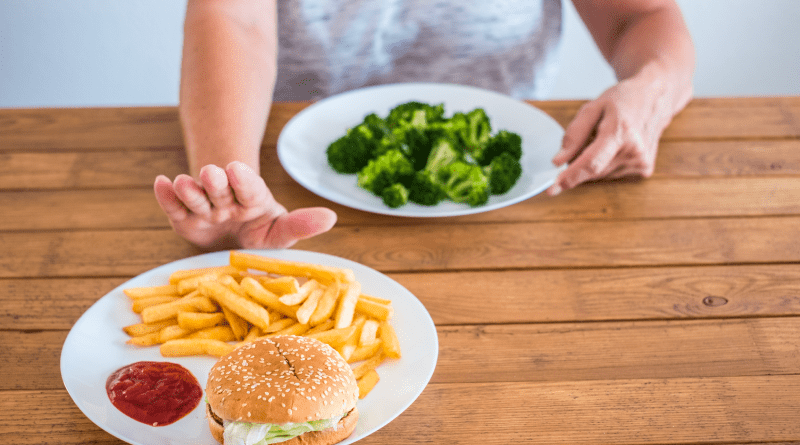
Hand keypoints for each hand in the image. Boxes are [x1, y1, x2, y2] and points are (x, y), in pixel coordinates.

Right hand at [154, 161, 336, 249]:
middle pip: (221, 188)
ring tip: (184, 182)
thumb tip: (332, 217)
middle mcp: (227, 199)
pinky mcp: (184, 219)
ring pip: (196, 196)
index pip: (250, 188)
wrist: (234, 238)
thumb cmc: (261, 231)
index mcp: (253, 200)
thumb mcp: (281, 231)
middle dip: (216, 181)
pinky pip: (174, 207)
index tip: (238, 168)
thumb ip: (301, 225)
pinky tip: (160, 183)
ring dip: (190, 190)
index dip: (244, 180)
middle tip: (212, 173)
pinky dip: (166, 196)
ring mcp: (204, 208)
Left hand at [546, 75, 672, 195]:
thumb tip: (558, 161)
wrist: (656, 98)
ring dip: (593, 163)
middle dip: (578, 165)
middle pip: (593, 171)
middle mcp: (634, 151)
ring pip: (601, 175)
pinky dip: (605, 164)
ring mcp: (642, 162)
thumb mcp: (592, 108)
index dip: (570, 176)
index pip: (591, 163)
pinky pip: (612, 174)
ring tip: (605, 139)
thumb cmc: (623, 100)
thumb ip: (574, 135)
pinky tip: (615, 147)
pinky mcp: (645, 169)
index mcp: (620, 132)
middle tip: (581, 144)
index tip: (553, 188)